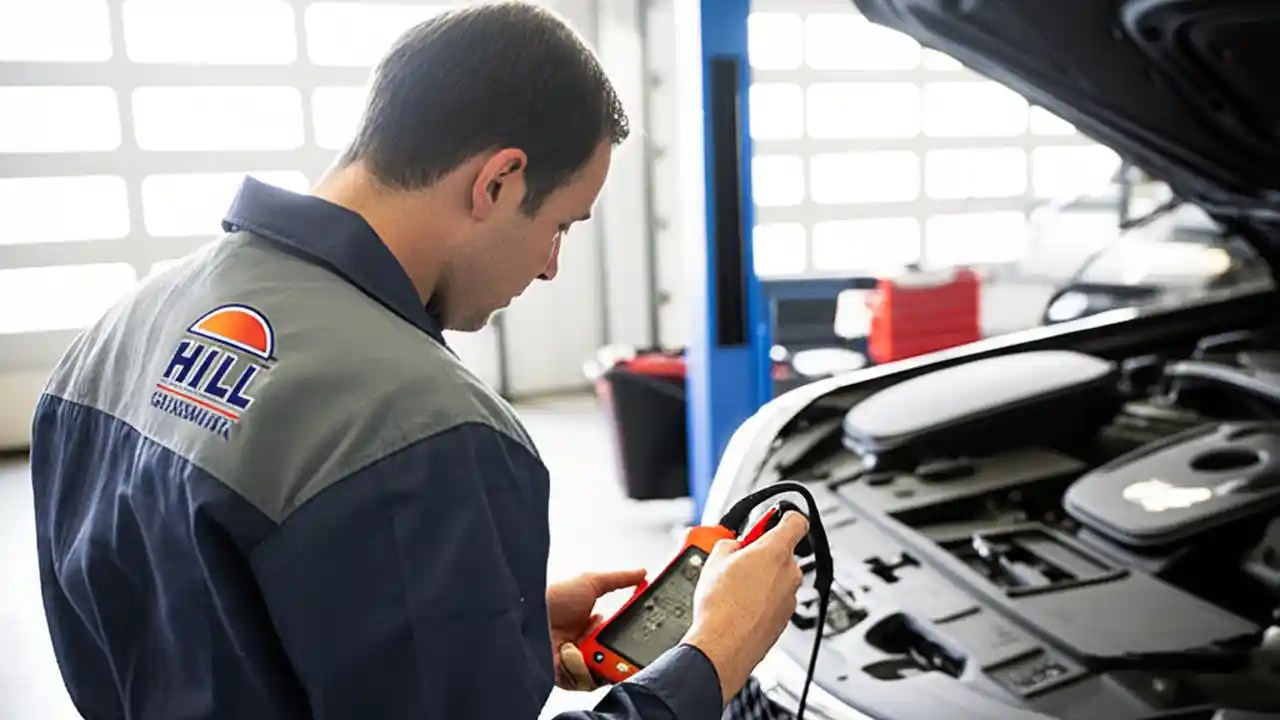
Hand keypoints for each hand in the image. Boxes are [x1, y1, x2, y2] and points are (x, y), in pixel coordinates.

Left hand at [547, 569, 646, 690]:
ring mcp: (576, 662)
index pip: (620, 638)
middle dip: (617, 654)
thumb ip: (620, 579)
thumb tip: (643, 572)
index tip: (637, 636)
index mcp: (593, 626)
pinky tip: (570, 652)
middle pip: (615, 658)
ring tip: (586, 645)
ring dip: (596, 658)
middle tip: (611, 644)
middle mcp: (586, 645)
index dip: (629, 639)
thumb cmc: (555, 597)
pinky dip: (581, 668)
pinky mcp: (566, 677)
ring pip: (603, 672)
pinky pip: (585, 682)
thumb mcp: (591, 582)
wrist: (528, 616)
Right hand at [681, 512, 807, 705]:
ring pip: (779, 578)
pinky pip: (775, 600)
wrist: (723, 647)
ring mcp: (790, 598)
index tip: (773, 520)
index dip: (785, 517)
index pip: (796, 521)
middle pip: (783, 552)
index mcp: (776, 551)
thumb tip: (733, 545)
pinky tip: (740, 605)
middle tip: (739, 559)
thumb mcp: (715, 560)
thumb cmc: (721, 606)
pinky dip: (762, 599)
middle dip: (763, 553)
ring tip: (734, 587)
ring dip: (762, 578)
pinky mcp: (784, 619)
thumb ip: (730, 543)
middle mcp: (790, 573)